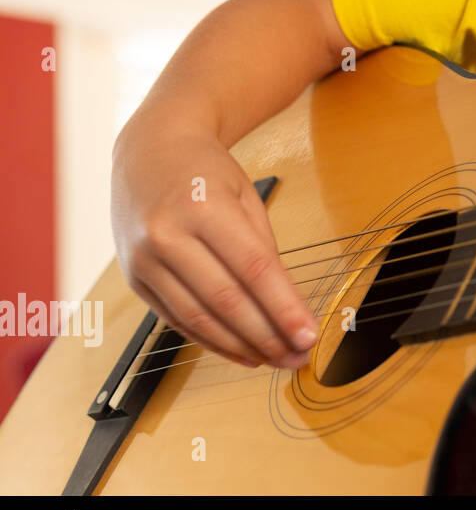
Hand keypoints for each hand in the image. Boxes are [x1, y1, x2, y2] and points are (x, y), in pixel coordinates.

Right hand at [110, 124, 317, 368]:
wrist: (149, 150)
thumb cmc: (206, 172)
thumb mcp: (246, 196)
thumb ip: (264, 249)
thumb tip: (288, 307)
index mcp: (203, 207)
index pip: (253, 269)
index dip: (284, 308)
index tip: (309, 335)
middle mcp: (166, 234)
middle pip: (226, 300)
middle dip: (267, 336)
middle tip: (298, 357)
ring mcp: (143, 259)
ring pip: (198, 317)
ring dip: (240, 346)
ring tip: (275, 360)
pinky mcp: (133, 278)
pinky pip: (176, 319)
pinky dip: (210, 340)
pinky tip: (240, 350)